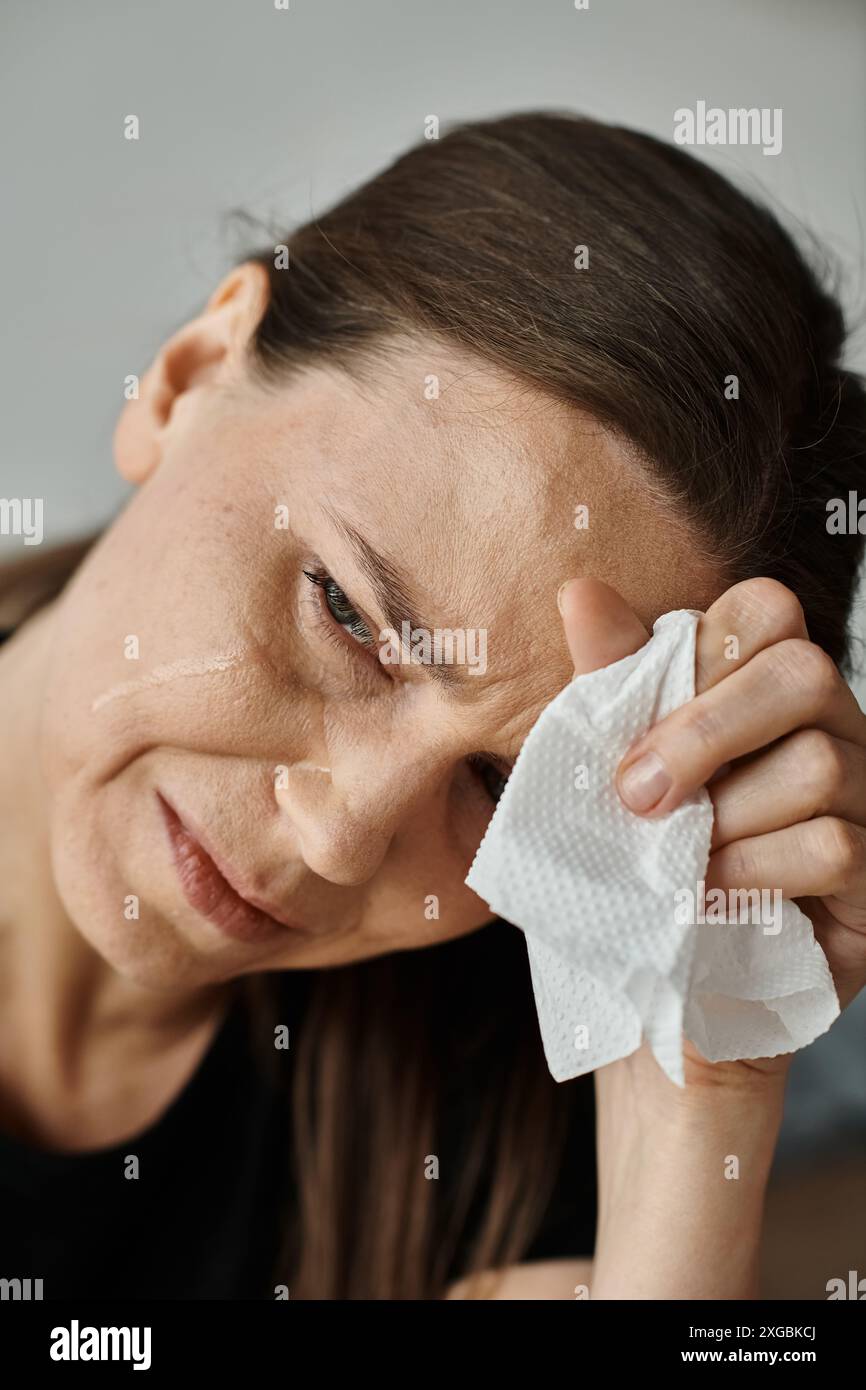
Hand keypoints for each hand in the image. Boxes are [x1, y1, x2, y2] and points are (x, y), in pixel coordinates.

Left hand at [558, 574, 865, 1093]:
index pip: (768, 610)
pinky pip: (835, 846)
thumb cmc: (634, 869)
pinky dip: (756, 873)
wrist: (655, 992)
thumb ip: (612, 683)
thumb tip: (582, 589)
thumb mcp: (610, 773)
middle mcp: (832, 731)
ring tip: (680, 867)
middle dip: (706, 733)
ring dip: (726, 822)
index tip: (636, 728)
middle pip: (805, 672)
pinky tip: (713, 900)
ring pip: (820, 766)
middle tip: (637, 798)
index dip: (706, 651)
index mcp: (763, 693)